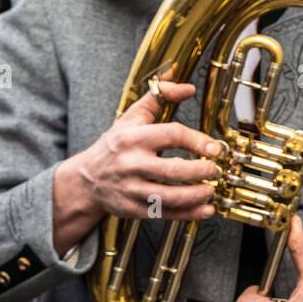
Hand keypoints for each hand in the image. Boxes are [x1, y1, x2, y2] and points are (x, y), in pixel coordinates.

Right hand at [52, 81, 221, 254]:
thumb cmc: (115, 146)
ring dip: (197, 195)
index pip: (172, 135)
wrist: (86, 180)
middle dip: (201, 171)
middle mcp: (131, 164)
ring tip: (213, 189)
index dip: (198, 140)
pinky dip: (189, 214)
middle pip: (173, 169)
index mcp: (133, 138)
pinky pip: (165, 213)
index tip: (216, 148)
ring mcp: (131, 189)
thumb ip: (159, 98)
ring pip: (170, 196)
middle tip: (217, 170)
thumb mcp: (132, 118)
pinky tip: (206, 209)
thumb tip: (187, 87)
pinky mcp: (133, 209)